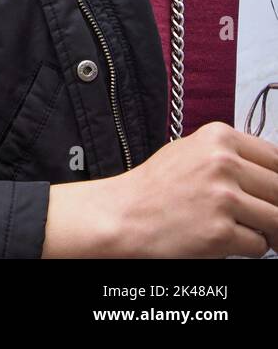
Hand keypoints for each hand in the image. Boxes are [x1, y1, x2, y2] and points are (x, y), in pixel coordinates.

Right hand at [45, 121, 277, 256]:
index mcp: (218, 137)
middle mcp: (222, 163)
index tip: (273, 193)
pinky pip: (260, 245)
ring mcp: (223, 198)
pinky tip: (223, 238)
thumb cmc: (154, 187)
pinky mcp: (220, 232)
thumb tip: (272, 172)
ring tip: (245, 229)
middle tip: (264, 218)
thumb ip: (231, 155)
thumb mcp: (190, 152)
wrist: (122, 215)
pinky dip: (248, 247)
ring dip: (268, 230)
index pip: (277, 159)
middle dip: (276, 207)